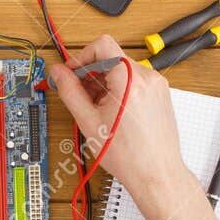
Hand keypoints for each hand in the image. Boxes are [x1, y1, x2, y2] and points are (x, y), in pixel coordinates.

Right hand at [48, 35, 191, 195]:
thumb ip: (70, 91)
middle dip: (91, 74)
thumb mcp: (89, 121)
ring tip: (98, 110)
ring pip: (122, 70)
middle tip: (81, 97)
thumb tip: (58, 72)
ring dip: (104, 84)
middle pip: (111, 57)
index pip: (101, 45)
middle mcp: (147, 77)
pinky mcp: (160, 94)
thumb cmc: (129, 155)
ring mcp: (157, 85)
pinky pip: (134, 81)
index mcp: (130, 79)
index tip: (72, 74)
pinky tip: (112, 112)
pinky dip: (119, 90)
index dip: (81, 58)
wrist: (156, 174)